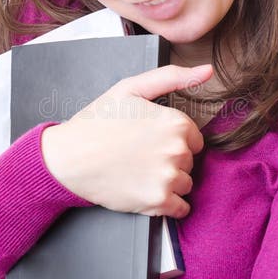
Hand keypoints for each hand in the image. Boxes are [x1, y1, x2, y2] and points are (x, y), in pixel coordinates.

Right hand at [41, 63, 212, 218]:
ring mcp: (168, 178)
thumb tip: (209, 71)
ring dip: (169, 182)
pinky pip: (181, 208)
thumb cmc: (98, 122)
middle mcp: (177, 150)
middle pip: (189, 162)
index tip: (150, 141)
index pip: (194, 139)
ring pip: (186, 184)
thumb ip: (173, 77)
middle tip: (140, 156)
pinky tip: (147, 192)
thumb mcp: (131, 88)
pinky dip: (169, 204)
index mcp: (175, 122)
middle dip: (170, 160)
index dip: (172, 140)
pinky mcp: (158, 202)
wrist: (68, 158)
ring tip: (140, 173)